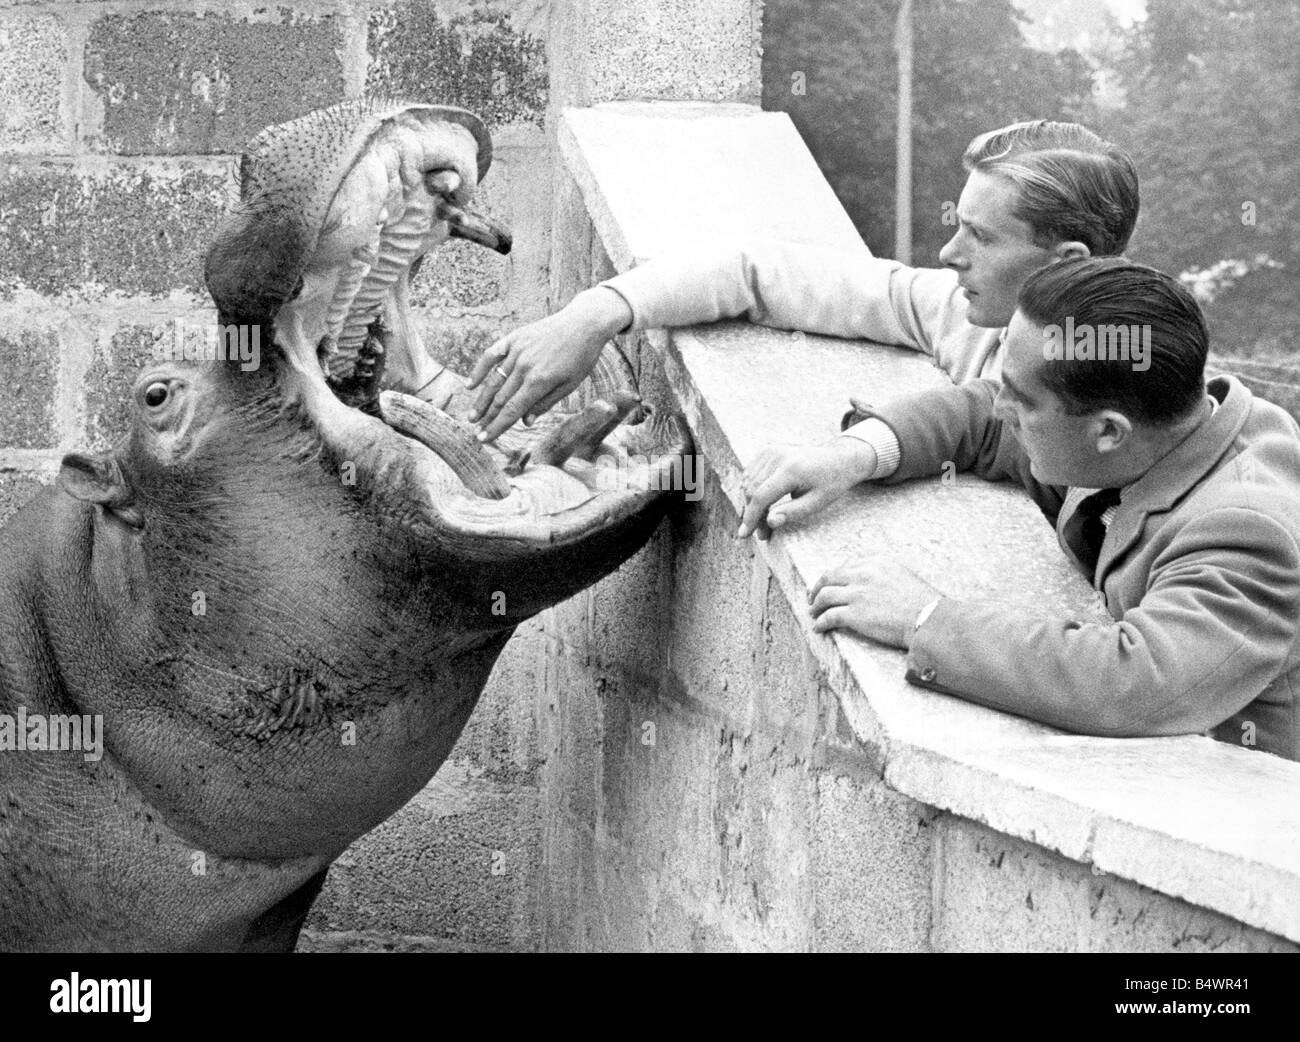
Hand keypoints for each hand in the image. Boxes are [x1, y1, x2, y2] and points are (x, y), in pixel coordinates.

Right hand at [467, 287, 631, 441]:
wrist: (584, 323)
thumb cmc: (581, 357)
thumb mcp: (569, 385)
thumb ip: (545, 403)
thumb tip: (526, 422)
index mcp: (539, 381)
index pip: (512, 410)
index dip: (496, 427)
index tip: (484, 439)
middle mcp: (524, 366)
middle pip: (500, 399)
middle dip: (487, 418)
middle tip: (475, 433)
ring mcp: (517, 351)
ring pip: (493, 381)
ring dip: (480, 401)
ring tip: (471, 417)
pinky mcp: (513, 338)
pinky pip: (491, 355)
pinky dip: (479, 370)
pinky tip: (470, 385)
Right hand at [736, 440, 877, 539]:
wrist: (838, 458)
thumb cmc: (830, 483)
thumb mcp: (818, 502)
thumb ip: (793, 512)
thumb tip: (770, 522)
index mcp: (791, 469)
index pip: (761, 496)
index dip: (751, 517)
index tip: (744, 535)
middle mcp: (777, 456)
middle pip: (752, 490)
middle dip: (752, 515)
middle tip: (762, 534)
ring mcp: (771, 450)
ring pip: (747, 482)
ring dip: (750, 504)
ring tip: (763, 521)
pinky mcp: (768, 450)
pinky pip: (750, 474)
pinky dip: (751, 490)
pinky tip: (762, 504)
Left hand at [808, 557, 941, 647]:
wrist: (928, 619)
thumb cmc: (924, 603)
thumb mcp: (904, 577)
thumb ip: (885, 576)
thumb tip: (874, 586)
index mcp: (876, 562)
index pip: (847, 565)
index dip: (834, 576)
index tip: (830, 583)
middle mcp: (863, 574)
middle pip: (829, 577)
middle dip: (817, 587)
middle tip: (813, 597)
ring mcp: (857, 594)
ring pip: (824, 596)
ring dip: (815, 605)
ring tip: (813, 612)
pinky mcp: (854, 614)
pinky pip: (829, 617)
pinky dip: (820, 622)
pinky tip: (818, 628)